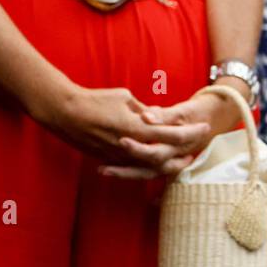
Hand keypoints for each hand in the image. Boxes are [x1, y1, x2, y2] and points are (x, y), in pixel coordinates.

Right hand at [35, 85, 209, 176]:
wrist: (63, 112)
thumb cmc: (95, 100)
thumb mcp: (125, 98)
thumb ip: (144, 111)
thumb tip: (156, 118)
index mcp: (137, 128)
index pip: (172, 134)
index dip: (191, 132)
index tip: (204, 127)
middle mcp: (130, 147)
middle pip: (166, 156)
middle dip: (185, 151)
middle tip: (198, 146)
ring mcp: (119, 156)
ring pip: (151, 167)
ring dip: (169, 165)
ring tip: (183, 161)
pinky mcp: (108, 160)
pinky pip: (134, 168)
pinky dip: (149, 168)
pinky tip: (159, 166)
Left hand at [100, 88, 246, 178]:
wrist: (213, 119)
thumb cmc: (196, 112)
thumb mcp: (183, 110)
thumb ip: (163, 115)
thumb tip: (145, 116)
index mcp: (180, 146)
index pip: (158, 153)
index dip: (139, 149)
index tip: (121, 140)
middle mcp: (174, 157)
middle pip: (148, 169)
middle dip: (126, 167)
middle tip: (103, 164)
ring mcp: (168, 161)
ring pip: (144, 172)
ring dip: (124, 173)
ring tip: (102, 170)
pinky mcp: (162, 160)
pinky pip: (144, 170)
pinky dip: (128, 170)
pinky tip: (109, 168)